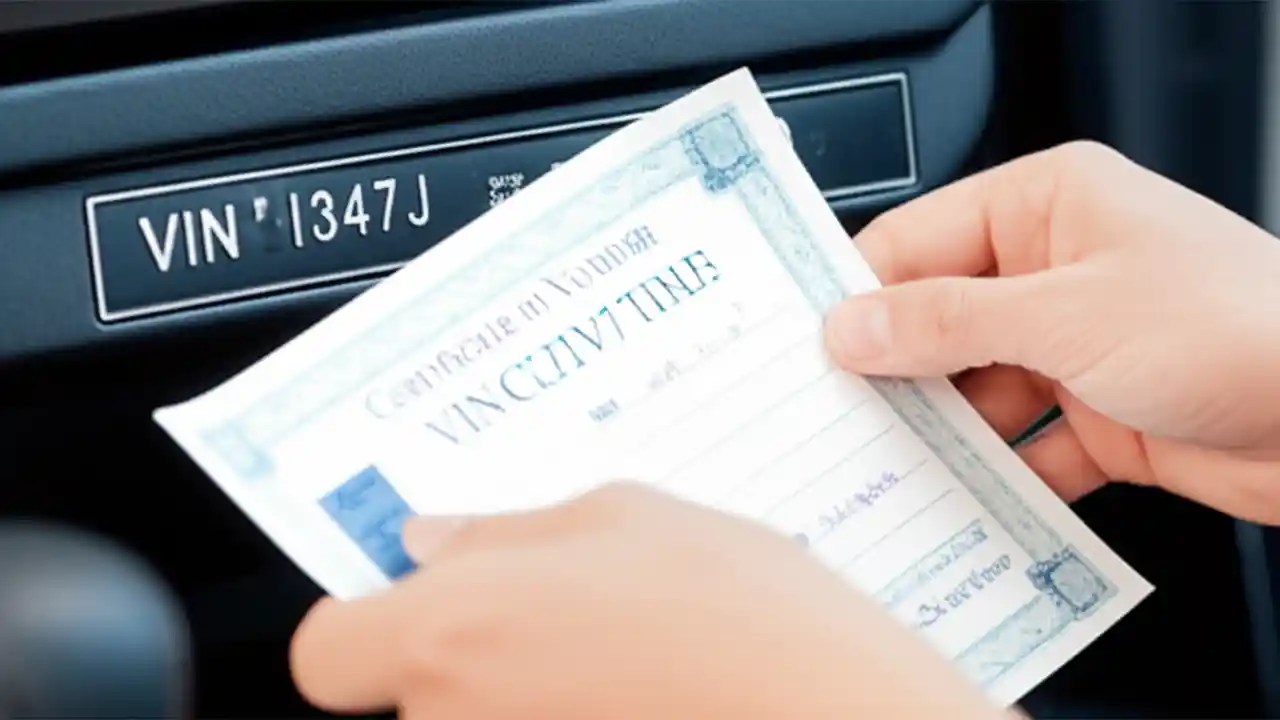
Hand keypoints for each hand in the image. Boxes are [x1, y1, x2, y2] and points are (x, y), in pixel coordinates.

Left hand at [290, 483, 1000, 719]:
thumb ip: (508, 533)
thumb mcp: (632, 522)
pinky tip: (640, 701)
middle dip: (467, 659)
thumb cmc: (750, 618)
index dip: (362, 627)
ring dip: (522, 697)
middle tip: (560, 623)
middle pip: (411, 698)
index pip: (328, 654)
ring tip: (621, 665)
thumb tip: (429, 542)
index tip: (410, 609)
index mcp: (454, 632)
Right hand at [824, 141, 1279, 522]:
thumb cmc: (1238, 326)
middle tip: (832, 413)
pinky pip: (1024, 445)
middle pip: (939, 319)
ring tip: (887, 464)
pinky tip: (966, 499)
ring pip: (974, 388)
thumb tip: (851, 324)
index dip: (856, 292)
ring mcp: (1078, 343)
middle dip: (893, 370)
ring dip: (941, 430)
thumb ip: (947, 321)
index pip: (917, 240)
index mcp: (1047, 204)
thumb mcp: (1068, 315)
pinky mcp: (1101, 413)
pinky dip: (997, 474)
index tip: (804, 344)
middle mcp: (1057, 267)